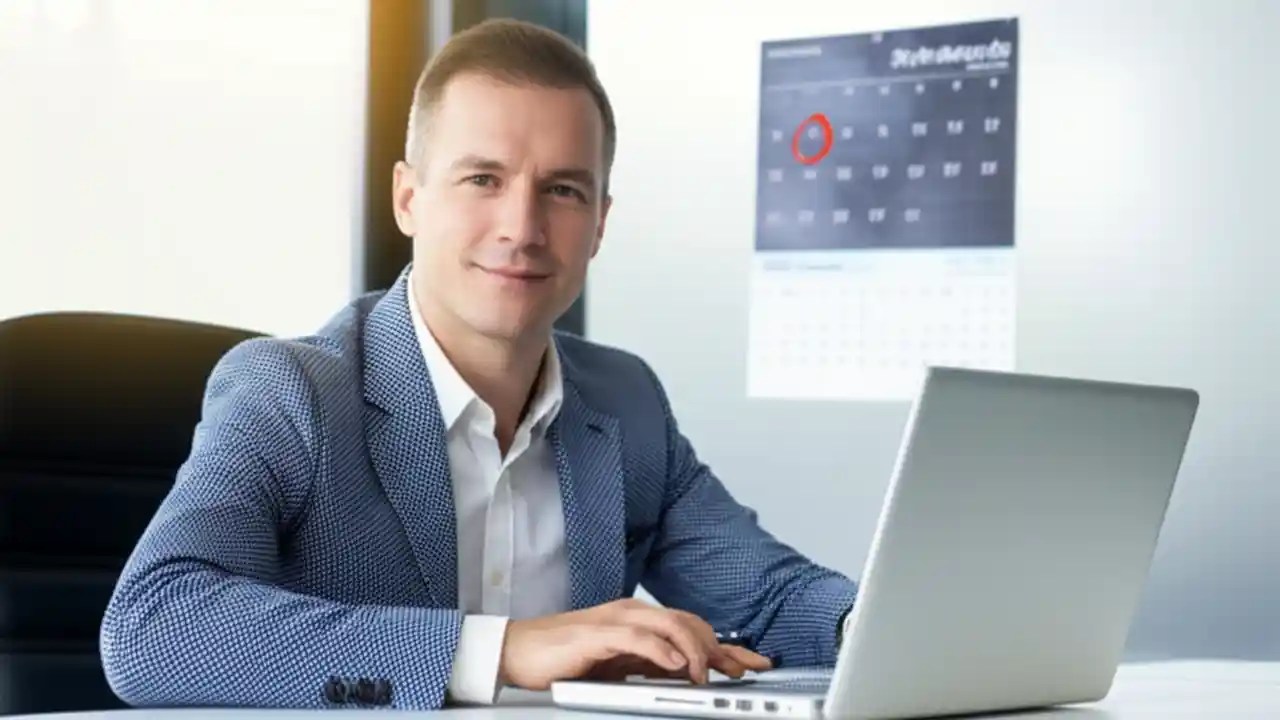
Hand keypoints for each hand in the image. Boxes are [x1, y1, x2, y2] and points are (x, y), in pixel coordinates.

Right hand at [498, 598, 772, 690]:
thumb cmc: (564, 659)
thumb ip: (652, 668)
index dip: (727, 646)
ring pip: (670, 625)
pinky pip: (637, 638)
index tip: (755, 662)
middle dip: (721, 648)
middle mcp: (633, 614)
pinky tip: (676, 666)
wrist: (518, 652)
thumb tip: (689, 676)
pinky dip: (661, 651)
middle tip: (742, 671)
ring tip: (707, 675)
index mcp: (640, 621)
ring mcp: (615, 621)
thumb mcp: (619, 668)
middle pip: (690, 623)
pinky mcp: (596, 634)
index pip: (693, 627)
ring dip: (695, 651)